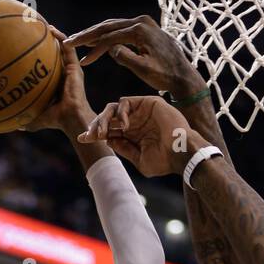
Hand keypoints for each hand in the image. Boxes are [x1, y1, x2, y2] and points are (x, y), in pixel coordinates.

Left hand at [24, 31, 92, 134]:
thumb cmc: (55, 121)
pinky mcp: (75, 67)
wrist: (70, 119)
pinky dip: (61, 37)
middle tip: (34, 31)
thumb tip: (12, 126)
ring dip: (54, 35)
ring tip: (43, 24)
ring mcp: (70, 70)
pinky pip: (68, 48)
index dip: (39, 57)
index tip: (27, 48)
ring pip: (63, 47)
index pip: (47, 67)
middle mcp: (64, 74)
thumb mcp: (35, 118)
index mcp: (56, 84)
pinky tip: (51, 29)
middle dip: (45, 41)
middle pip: (54, 53)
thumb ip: (25, 119)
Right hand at [67, 14, 202, 99]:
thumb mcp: (143, 69)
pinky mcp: (144, 29)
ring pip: (113, 26)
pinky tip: (97, 43)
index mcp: (140, 30)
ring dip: (96, 34)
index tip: (79, 56)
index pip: (109, 36)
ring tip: (79, 42)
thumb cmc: (165, 76)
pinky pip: (121, 30)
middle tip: (70, 41)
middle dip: (88, 35)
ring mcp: (143, 23)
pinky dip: (107, 36)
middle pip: (108, 26)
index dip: (92, 47)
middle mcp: (141, 21)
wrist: (183, 76)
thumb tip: (109, 48)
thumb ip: (125, 57)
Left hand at [79, 95, 199, 176]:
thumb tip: (107, 140)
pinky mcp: (147, 102)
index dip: (94, 134)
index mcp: (131, 136)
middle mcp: (134, 122)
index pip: (108, 131)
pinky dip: (120, 113)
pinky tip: (124, 126)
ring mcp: (140, 112)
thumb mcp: (139, 160)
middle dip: (95, 125)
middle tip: (90, 135)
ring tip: (102, 131)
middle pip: (107, 118)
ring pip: (113, 108)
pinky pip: (125, 102)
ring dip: (104, 118)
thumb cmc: (164, 161)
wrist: (181, 153)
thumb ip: (124, 149)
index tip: (81, 139)